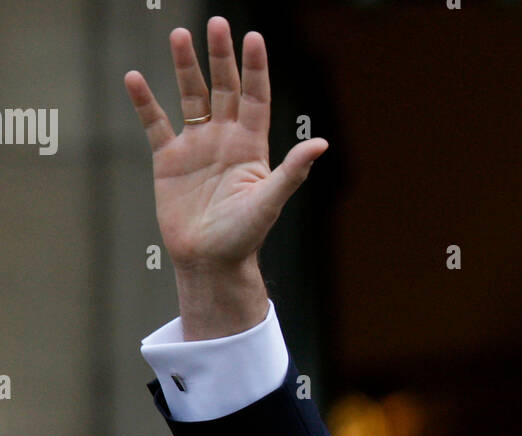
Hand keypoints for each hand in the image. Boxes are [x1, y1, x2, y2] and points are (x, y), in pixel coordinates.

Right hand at [123, 16, 326, 276]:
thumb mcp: (269, 201)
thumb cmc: (244, 237)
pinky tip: (135, 78)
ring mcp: (196, 147)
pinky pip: (156, 124)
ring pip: (190, 97)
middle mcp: (225, 140)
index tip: (254, 37)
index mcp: (251, 147)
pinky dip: (145, 102)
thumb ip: (292, 171)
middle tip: (217, 23)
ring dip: (184, 67)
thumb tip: (321, 144)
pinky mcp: (169, 160)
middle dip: (220, 57)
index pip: (255, 98)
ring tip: (179, 35)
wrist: (210, 262)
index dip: (255, 69)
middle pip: (223, 88)